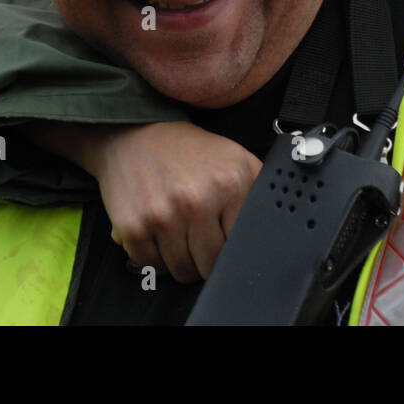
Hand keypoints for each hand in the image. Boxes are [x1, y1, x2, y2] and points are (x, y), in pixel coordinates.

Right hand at [29, 120, 260, 283]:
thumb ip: (258, 193)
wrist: (137, 132)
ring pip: (181, 271)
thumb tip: (271, 231)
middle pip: (210, 265)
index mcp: (229, 185)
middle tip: (201, 239)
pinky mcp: (132, 226)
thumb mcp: (236, 159)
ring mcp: (162, 216)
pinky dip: (155, 257)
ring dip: (182, 260)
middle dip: (207, 259)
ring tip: (180, 234)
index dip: (233, 248)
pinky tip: (158, 233)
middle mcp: (196, 201)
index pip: (240, 246)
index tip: (225, 239)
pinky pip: (150, 265)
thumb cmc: (190, 151)